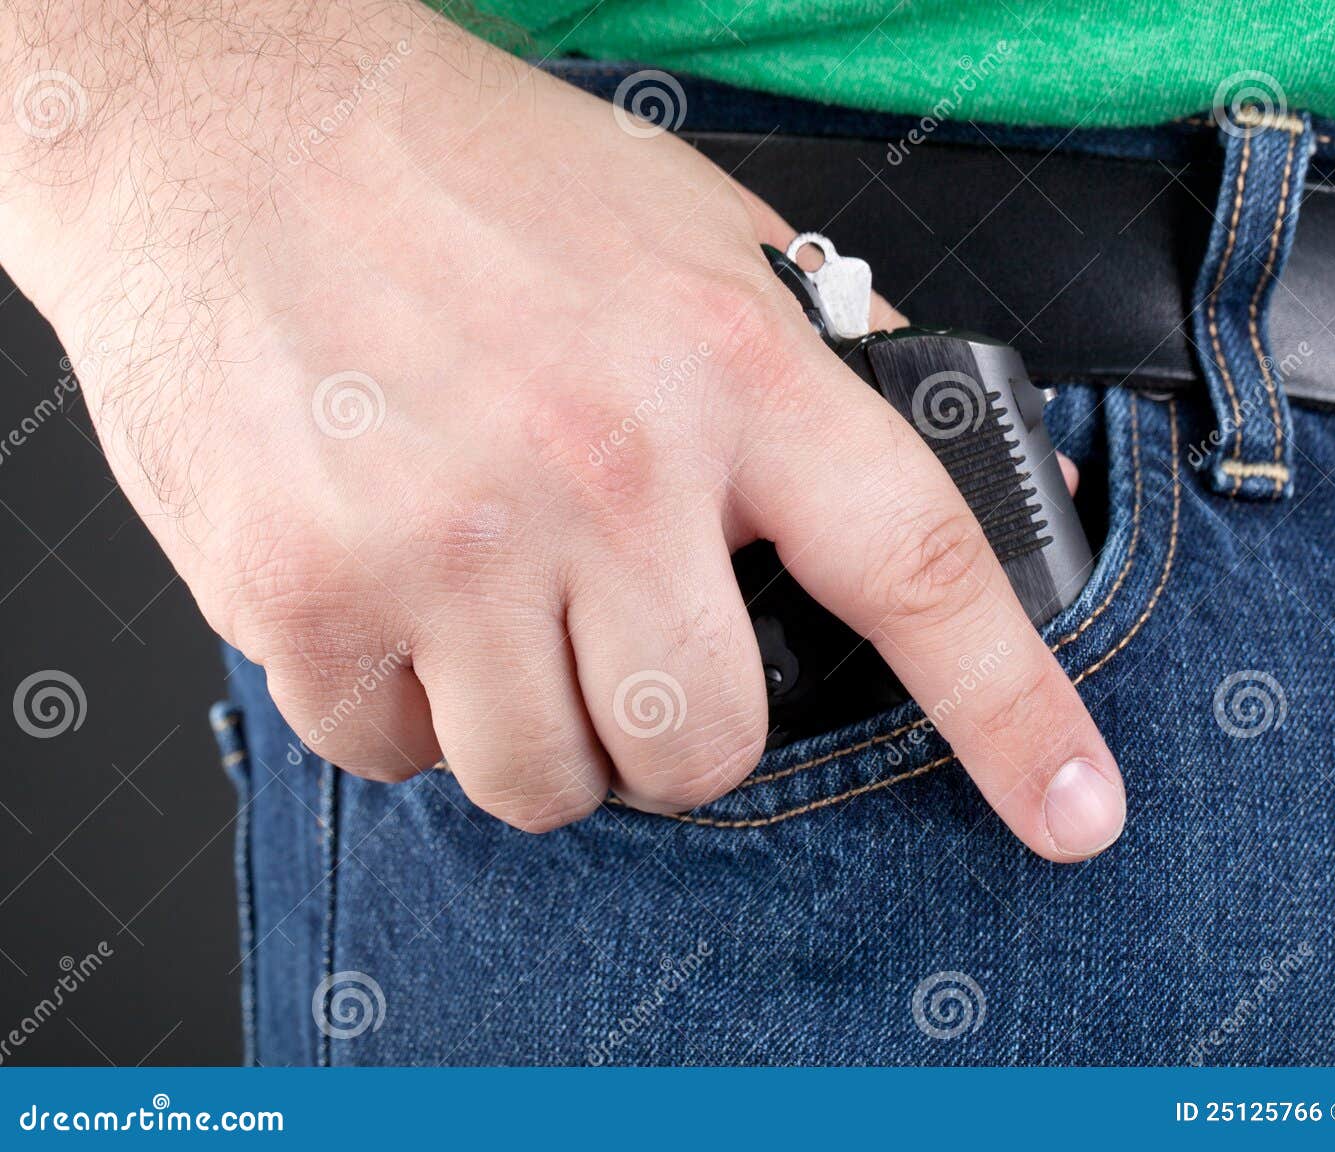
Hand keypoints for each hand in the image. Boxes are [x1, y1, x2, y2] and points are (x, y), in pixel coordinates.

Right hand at [0, 0, 1124, 858]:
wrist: (223, 122)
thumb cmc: (466, 179)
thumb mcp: (690, 236)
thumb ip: (810, 370)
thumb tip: (918, 476)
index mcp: (729, 367)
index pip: (918, 568)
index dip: (1015, 712)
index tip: (1074, 810)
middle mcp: (601, 464)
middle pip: (703, 742)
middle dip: (676, 731)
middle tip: (623, 644)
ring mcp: (446, 540)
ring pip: (547, 781)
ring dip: (534, 730)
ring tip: (491, 611)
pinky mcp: (305, 593)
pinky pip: (391, 757)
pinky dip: (401, 707)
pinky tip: (387, 594)